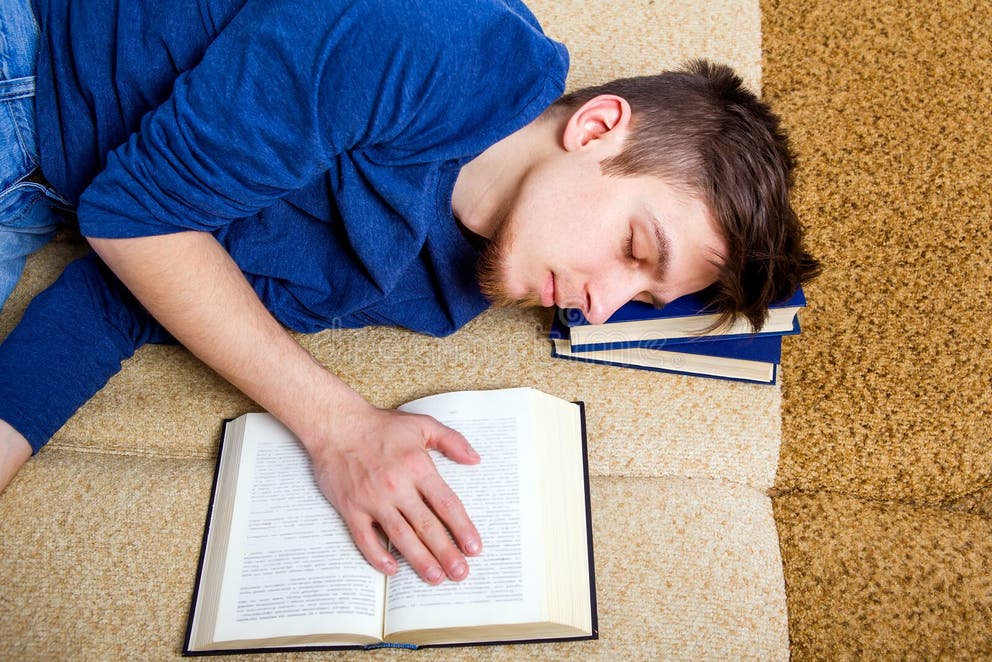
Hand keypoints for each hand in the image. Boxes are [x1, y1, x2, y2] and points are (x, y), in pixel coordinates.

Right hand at [306, 403, 481, 583]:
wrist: (336, 425)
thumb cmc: (380, 426)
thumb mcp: (422, 424)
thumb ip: (452, 441)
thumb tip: (475, 459)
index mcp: (417, 467)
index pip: (446, 504)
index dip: (462, 528)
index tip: (474, 548)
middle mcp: (396, 486)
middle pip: (426, 526)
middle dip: (446, 552)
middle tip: (460, 573)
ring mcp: (372, 500)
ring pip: (400, 537)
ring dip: (419, 559)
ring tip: (435, 578)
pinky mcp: (350, 508)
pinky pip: (364, 539)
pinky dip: (378, 556)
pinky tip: (393, 569)